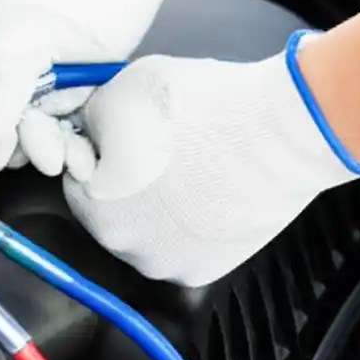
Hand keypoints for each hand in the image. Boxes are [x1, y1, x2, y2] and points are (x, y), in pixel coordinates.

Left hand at [62, 39, 359, 286]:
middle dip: (125, 182)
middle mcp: (124, 246)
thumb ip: (89, 118)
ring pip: (145, 231)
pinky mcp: (204, 270)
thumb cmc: (205, 106)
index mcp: (95, 204)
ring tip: (189, 167)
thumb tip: (87, 133)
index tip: (123, 137)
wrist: (284, 133)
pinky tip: (207, 192)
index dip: (99, 151)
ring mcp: (166, 265)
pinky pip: (180, 246)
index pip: (75, 177)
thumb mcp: (121, 89)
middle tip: (160, 148)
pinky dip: (188, 225)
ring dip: (156, 206)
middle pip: (109, 209)